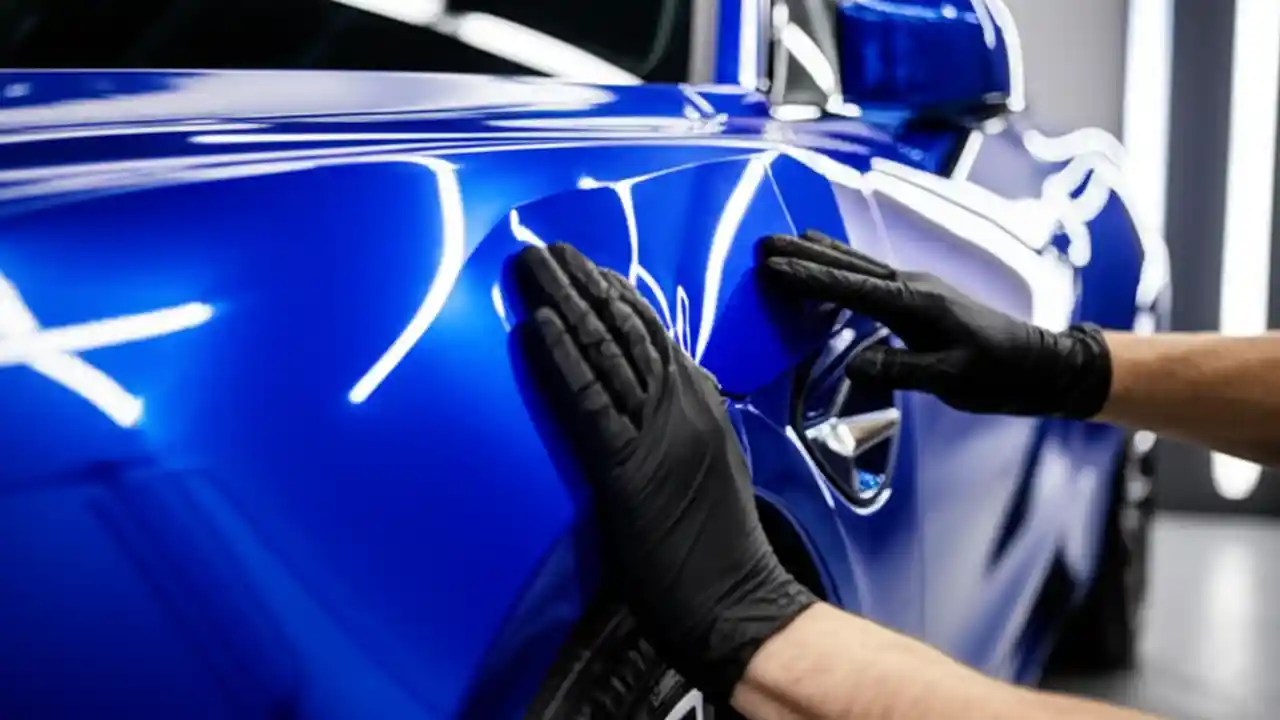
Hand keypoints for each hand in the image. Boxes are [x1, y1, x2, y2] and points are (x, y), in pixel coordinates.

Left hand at [511, 244, 815, 700]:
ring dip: (565, 302)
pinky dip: (563, 359)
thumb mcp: (711, 468)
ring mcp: (657, 431)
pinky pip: (589, 400)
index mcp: (703, 402)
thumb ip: (687, 428)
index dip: (616, 295)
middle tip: (548, 247)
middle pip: (625, 328)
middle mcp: (683, 403)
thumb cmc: (722, 546)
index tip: (587, 267)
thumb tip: (664, 401)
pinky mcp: (627, 466)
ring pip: (605, 350)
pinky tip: (540, 326)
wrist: (738, 600)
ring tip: (534, 265)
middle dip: (583, 282)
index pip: (654, 332)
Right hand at [760, 231, 1111, 418]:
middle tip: (763, 242)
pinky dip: (844, 264)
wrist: (1041, 363)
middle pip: (849, 266)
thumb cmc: (997, 375)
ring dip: (822, 253)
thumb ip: (901, 370)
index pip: (851, 289)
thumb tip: (854, 362)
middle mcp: (912, 286)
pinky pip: (871, 274)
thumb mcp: (950, 379)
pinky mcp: (921, 296)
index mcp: (915, 304)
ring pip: (860, 264)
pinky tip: (834, 262)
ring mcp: (917, 287)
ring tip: (789, 240)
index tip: (772, 266)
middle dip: (805, 254)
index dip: (810, 278)